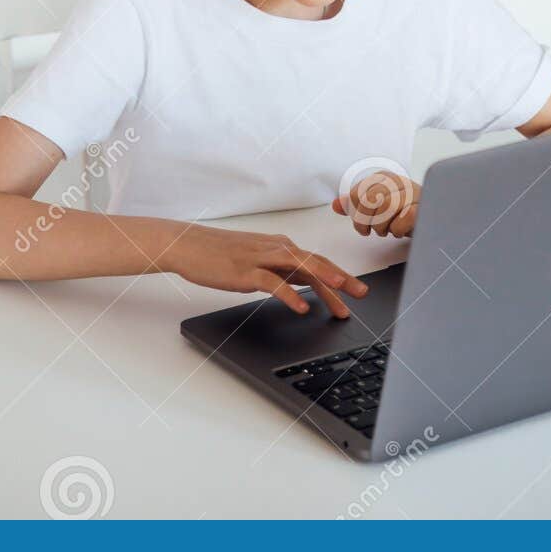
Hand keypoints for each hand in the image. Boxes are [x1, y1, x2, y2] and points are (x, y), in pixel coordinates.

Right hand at [169, 225, 368, 317]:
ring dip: (322, 280)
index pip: (317, 261)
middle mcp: (275, 249)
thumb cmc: (222, 253)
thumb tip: (306, 283)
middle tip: (361, 294)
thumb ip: (282, 269)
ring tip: (340, 295)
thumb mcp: (258, 259)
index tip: (357, 290)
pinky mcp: (244, 270)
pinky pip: (271, 282)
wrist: (189, 244)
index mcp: (280, 247)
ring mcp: (260, 258)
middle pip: (315, 263)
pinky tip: (300, 307)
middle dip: (341, 279)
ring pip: (299, 267)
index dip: (339, 275)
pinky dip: (288, 294)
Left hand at [332, 171, 419, 237]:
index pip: (357, 193)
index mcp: (384, 178)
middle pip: (369, 199)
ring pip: (386, 206)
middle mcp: (398, 182)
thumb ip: (356, 206)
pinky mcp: (423, 209)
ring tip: (386, 230)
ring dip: (381, 226)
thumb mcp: (377, 208)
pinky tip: (399, 231)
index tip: (361, 221)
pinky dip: (397, 230)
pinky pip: (404, 218)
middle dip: (365, 220)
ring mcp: (413, 194)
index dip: (354, 212)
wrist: (432, 220)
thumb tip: (337, 204)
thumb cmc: (403, 214)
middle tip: (370, 230)